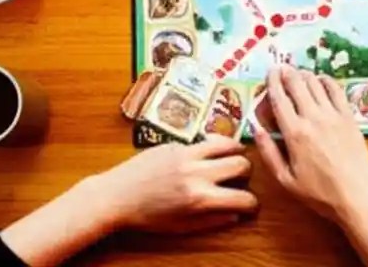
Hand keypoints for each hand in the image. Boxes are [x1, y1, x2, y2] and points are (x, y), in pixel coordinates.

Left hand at [89, 138, 257, 232]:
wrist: (116, 196)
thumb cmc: (146, 216)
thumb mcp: (180, 227)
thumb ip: (212, 221)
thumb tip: (235, 216)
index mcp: (199, 198)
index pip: (242, 198)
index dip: (251, 203)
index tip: (249, 204)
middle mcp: (197, 173)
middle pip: (241, 164)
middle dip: (247, 173)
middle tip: (240, 178)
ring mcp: (187, 154)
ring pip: (227, 143)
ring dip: (235, 150)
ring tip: (235, 155)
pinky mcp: (176, 143)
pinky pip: (204, 139)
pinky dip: (213, 145)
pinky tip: (210, 151)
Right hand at [253, 66, 367, 223]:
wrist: (357, 195)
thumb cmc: (319, 193)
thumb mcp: (285, 179)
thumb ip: (268, 152)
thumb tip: (256, 128)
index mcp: (294, 133)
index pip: (279, 98)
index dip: (272, 81)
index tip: (269, 72)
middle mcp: (313, 118)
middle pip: (297, 84)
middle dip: (287, 73)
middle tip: (281, 69)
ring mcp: (333, 115)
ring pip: (316, 83)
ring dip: (304, 75)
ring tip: (297, 73)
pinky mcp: (349, 117)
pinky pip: (336, 90)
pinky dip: (326, 80)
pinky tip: (321, 80)